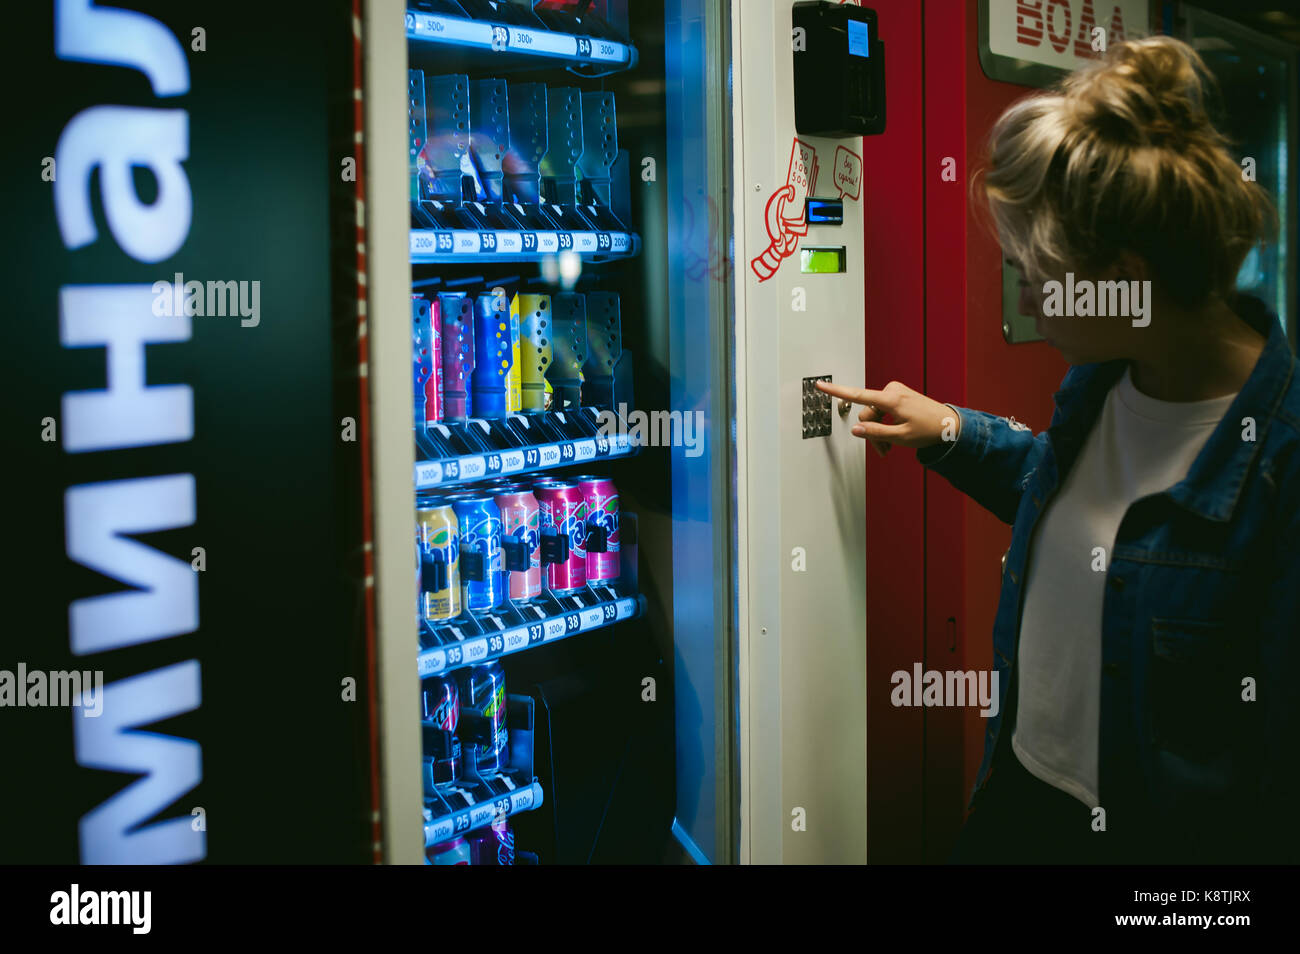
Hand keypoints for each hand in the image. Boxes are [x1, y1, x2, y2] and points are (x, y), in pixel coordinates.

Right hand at [815, 379, 958, 457]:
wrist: (948, 423)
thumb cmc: (929, 429)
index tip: (821, 385)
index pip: (858, 395)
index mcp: (891, 400)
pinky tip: (893, 436)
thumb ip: (875, 433)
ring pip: (874, 414)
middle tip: (884, 449)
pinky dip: (885, 425)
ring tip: (890, 446)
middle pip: (867, 413)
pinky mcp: (897, 396)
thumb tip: (855, 429)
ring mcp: (895, 392)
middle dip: (871, 432)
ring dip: (879, 431)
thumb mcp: (901, 437)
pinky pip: (882, 411)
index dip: (836, 391)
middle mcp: (892, 391)